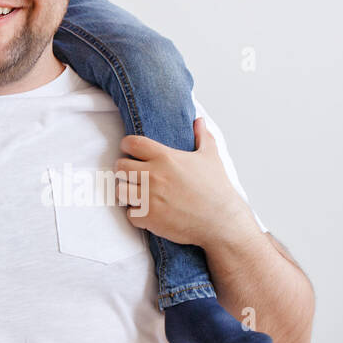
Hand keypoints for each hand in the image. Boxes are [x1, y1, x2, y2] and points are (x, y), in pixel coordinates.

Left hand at [113, 118, 259, 248]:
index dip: (127, 145)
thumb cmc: (217, 190)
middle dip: (124, 170)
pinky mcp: (149, 217)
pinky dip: (136, 214)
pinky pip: (129, 213)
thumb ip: (202, 136)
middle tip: (132, 175)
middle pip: (120, 166)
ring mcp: (149, 197)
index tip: (129, 150)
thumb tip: (199, 120)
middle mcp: (154, 175)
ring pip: (119, 190)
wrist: (222, 221)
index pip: (131, 143)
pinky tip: (147, 212)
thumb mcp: (210, 158)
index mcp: (165, 157)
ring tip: (137, 193)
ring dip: (126, 191)